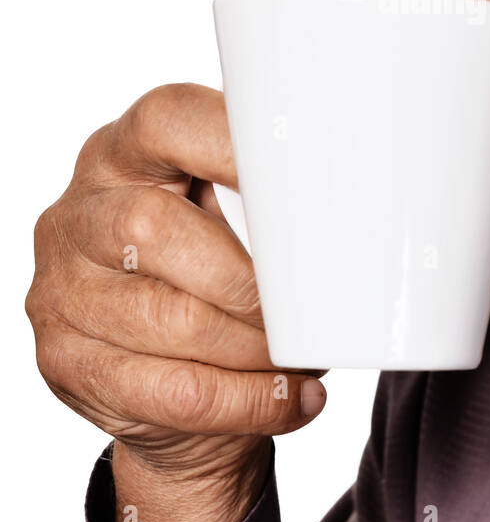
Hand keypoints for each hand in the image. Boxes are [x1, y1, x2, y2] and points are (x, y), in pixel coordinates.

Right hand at [26, 83, 326, 521]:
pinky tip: (292, 397)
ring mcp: (61, 287)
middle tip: (302, 303)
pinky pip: (169, 392)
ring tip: (301, 355)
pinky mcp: (65, 361)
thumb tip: (396, 189)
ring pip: (165, 319)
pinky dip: (248, 402)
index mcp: (127, 149)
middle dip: (247, 278)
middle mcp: (79, 211)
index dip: (232, 143)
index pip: (168, 119)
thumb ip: (279, 194)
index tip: (299, 174)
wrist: (177, 392)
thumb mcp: (239, 218)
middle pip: (154, 227)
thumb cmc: (224, 276)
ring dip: (253, 347)